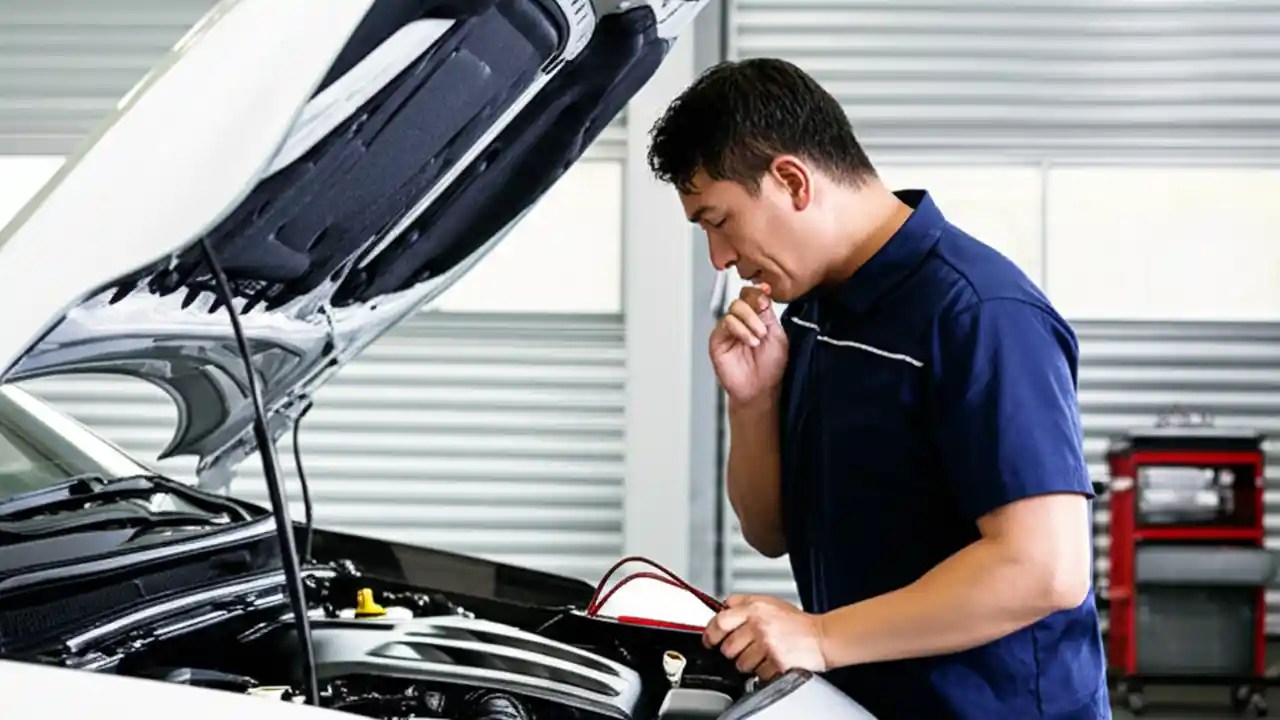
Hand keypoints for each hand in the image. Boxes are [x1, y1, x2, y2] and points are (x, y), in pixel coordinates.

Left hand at [703, 594, 827, 680]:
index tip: (710, 640)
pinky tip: (772, 661)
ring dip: (749, 664)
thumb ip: (744, 603)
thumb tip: (722, 608)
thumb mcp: (769, 602)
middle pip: (727, 647)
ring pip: (741, 663)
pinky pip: (757, 674)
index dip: (711, 633)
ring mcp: (767, 644)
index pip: (720, 620)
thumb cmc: (797, 623)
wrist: (822, 637)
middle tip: (747, 648)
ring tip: (763, 654)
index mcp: (755, 608)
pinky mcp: (775, 662)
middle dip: (734, 652)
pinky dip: (763, 672)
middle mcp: (759, 625)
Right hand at [710, 284, 787, 406]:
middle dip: (755, 310)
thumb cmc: (770, 367)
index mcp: (756, 318)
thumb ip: (768, 313)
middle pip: (742, 298)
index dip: (759, 291)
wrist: (760, 389)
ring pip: (734, 308)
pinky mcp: (718, 339)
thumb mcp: (777, 335)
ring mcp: (728, 330)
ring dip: (749, 322)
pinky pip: (726, 322)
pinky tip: (749, 341)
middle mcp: (741, 322)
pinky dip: (740, 329)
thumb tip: (763, 293)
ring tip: (757, 339)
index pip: (753, 295)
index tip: (766, 292)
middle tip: (763, 329)